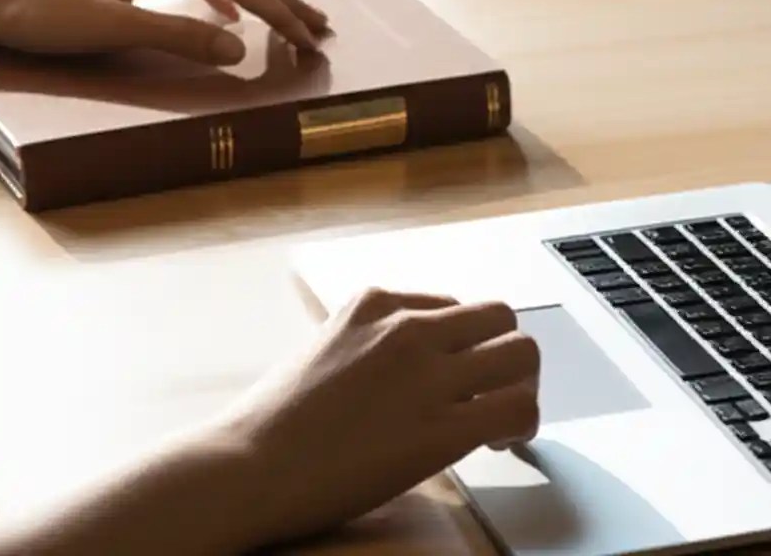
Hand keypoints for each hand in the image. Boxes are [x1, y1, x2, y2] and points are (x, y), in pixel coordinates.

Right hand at [223, 289, 540, 546]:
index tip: (458, 373)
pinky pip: (517, 407)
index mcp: (375, 302)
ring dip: (522, 384)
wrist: (246, 467)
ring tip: (502, 417)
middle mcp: (408, 327)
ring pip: (521, 353)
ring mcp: (428, 374)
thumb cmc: (272, 423)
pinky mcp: (442, 427)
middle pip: (500, 316)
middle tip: (494, 390)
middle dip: (504, 353)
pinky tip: (501, 442)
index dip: (464, 344)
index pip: (453, 306)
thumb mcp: (323, 349)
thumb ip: (372, 344)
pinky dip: (524, 422)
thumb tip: (407, 366)